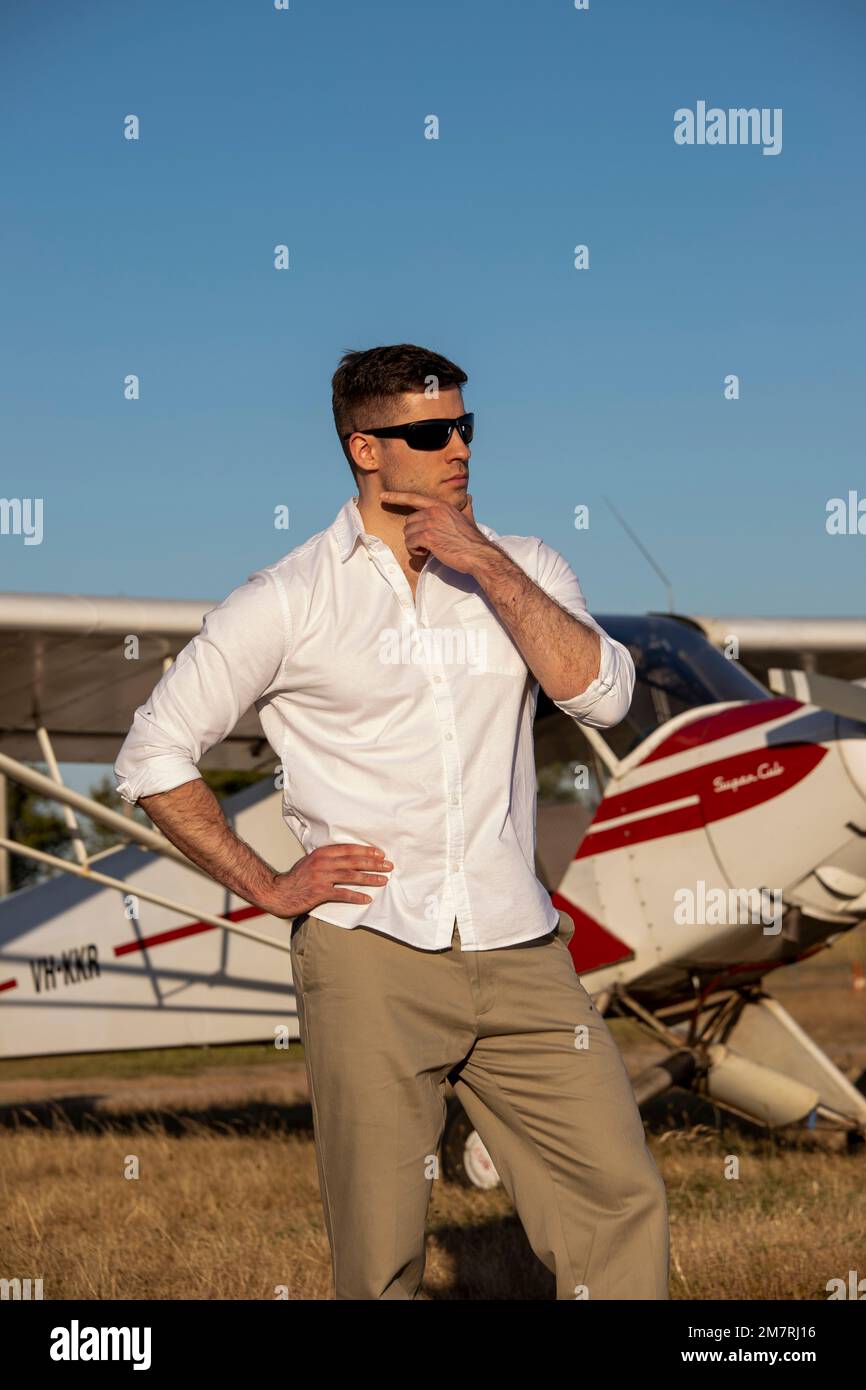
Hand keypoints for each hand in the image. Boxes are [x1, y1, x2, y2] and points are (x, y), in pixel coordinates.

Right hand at [259, 843, 392, 917]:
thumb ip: (327, 858)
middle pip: (354, 861)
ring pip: (351, 876)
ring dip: (369, 878)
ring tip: (383, 880)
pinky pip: (342, 894)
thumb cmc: (296, 878)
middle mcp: (322, 863)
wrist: (278, 892)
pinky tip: (367, 898)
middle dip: (373, 863)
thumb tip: (347, 858)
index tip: (380, 854)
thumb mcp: (310, 861)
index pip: (349, 849)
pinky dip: (356, 896)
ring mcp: (321, 878)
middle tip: (388, 866)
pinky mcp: (319, 893)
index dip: (366, 851)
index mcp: (321, 853)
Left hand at [379, 491, 492, 573]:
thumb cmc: (472, 540)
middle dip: (414, 534)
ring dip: (415, 543)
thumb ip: (465, 507)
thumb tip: (469, 497)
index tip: (383, 496)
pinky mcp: (428, 537)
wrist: (479, 554)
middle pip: (409, 521)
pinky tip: (427, 552)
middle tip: (427, 542)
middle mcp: (434, 511)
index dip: (396, 497)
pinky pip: (410, 543)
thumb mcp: (468, 518)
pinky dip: (415, 550)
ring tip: (429, 548)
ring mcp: (431, 523)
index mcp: (441, 505)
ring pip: (408, 533)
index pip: (414, 498)